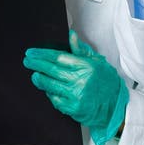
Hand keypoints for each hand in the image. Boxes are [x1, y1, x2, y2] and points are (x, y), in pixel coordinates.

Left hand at [23, 30, 128, 144]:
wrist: (116, 106)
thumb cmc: (107, 83)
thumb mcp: (98, 62)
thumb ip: (82, 50)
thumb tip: (71, 36)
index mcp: (86, 66)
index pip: (59, 57)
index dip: (43, 54)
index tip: (33, 52)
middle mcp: (81, 80)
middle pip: (52, 70)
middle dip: (37, 64)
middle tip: (28, 61)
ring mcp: (76, 95)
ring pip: (51, 85)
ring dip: (40, 79)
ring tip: (35, 74)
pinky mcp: (73, 108)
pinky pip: (55, 99)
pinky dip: (50, 93)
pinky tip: (47, 89)